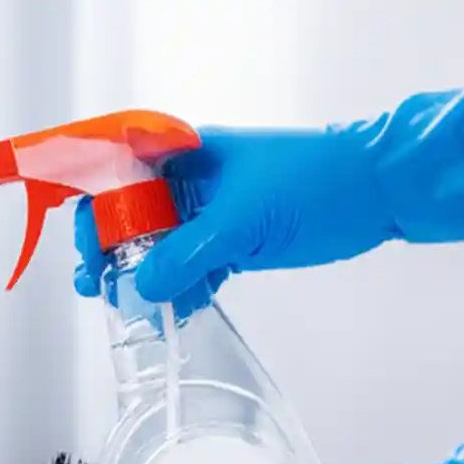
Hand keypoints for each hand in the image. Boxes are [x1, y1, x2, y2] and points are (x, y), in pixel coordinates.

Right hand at [73, 88, 463, 307]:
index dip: (93, 215)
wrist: (376, 190)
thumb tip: (140, 290)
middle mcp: (188, 180)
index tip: (86, 254)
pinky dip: (181, 287)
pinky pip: (191, 265)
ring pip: (159, 245)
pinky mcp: (232, 239)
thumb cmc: (311, 181)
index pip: (114, 179)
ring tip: (132, 309)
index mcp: (182, 154)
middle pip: (130, 216)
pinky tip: (172, 310)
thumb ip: (184, 257)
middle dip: (110, 252)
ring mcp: (210, 211)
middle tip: (98, 287)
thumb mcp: (239, 222)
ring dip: (143, 276)